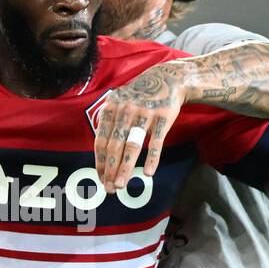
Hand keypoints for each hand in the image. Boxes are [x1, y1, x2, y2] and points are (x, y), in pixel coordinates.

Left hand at [93, 64, 184, 191]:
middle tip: (109, 188)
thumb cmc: (139, 97)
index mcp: (111, 108)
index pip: (101, 141)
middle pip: (115, 146)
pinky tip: (148, 173)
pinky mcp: (163, 117)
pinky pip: (155, 141)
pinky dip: (152, 158)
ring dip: (125, 168)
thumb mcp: (118, 103)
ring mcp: (144, 113)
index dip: (100, 162)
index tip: (101, 179)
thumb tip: (101, 154)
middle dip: (110, 169)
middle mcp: (125, 110)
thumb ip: (109, 124)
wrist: (167, 79)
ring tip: (120, 185)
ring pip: (132, 146)